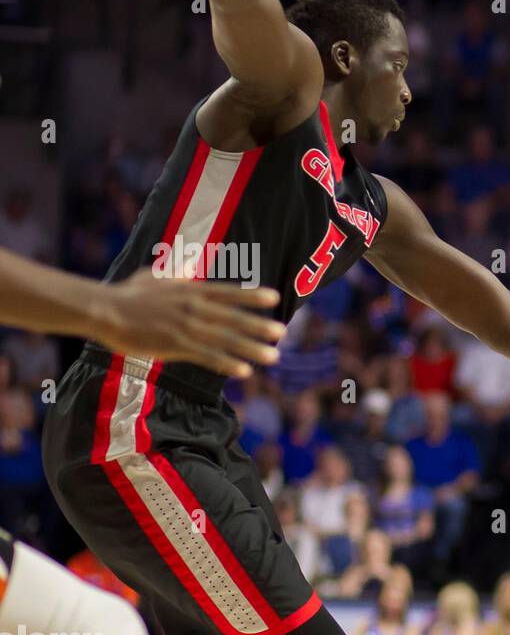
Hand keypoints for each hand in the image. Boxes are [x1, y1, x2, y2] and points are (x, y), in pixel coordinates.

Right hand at [89, 275, 284, 377]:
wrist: (104, 310)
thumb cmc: (127, 294)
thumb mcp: (155, 277)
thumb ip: (177, 272)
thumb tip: (190, 263)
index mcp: (190, 290)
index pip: (228, 292)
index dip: (252, 295)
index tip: (275, 298)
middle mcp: (193, 307)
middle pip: (233, 318)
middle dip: (258, 326)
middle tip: (282, 333)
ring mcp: (185, 327)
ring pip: (225, 339)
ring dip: (251, 348)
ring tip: (273, 356)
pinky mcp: (175, 345)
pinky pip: (207, 356)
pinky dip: (226, 363)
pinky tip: (245, 371)